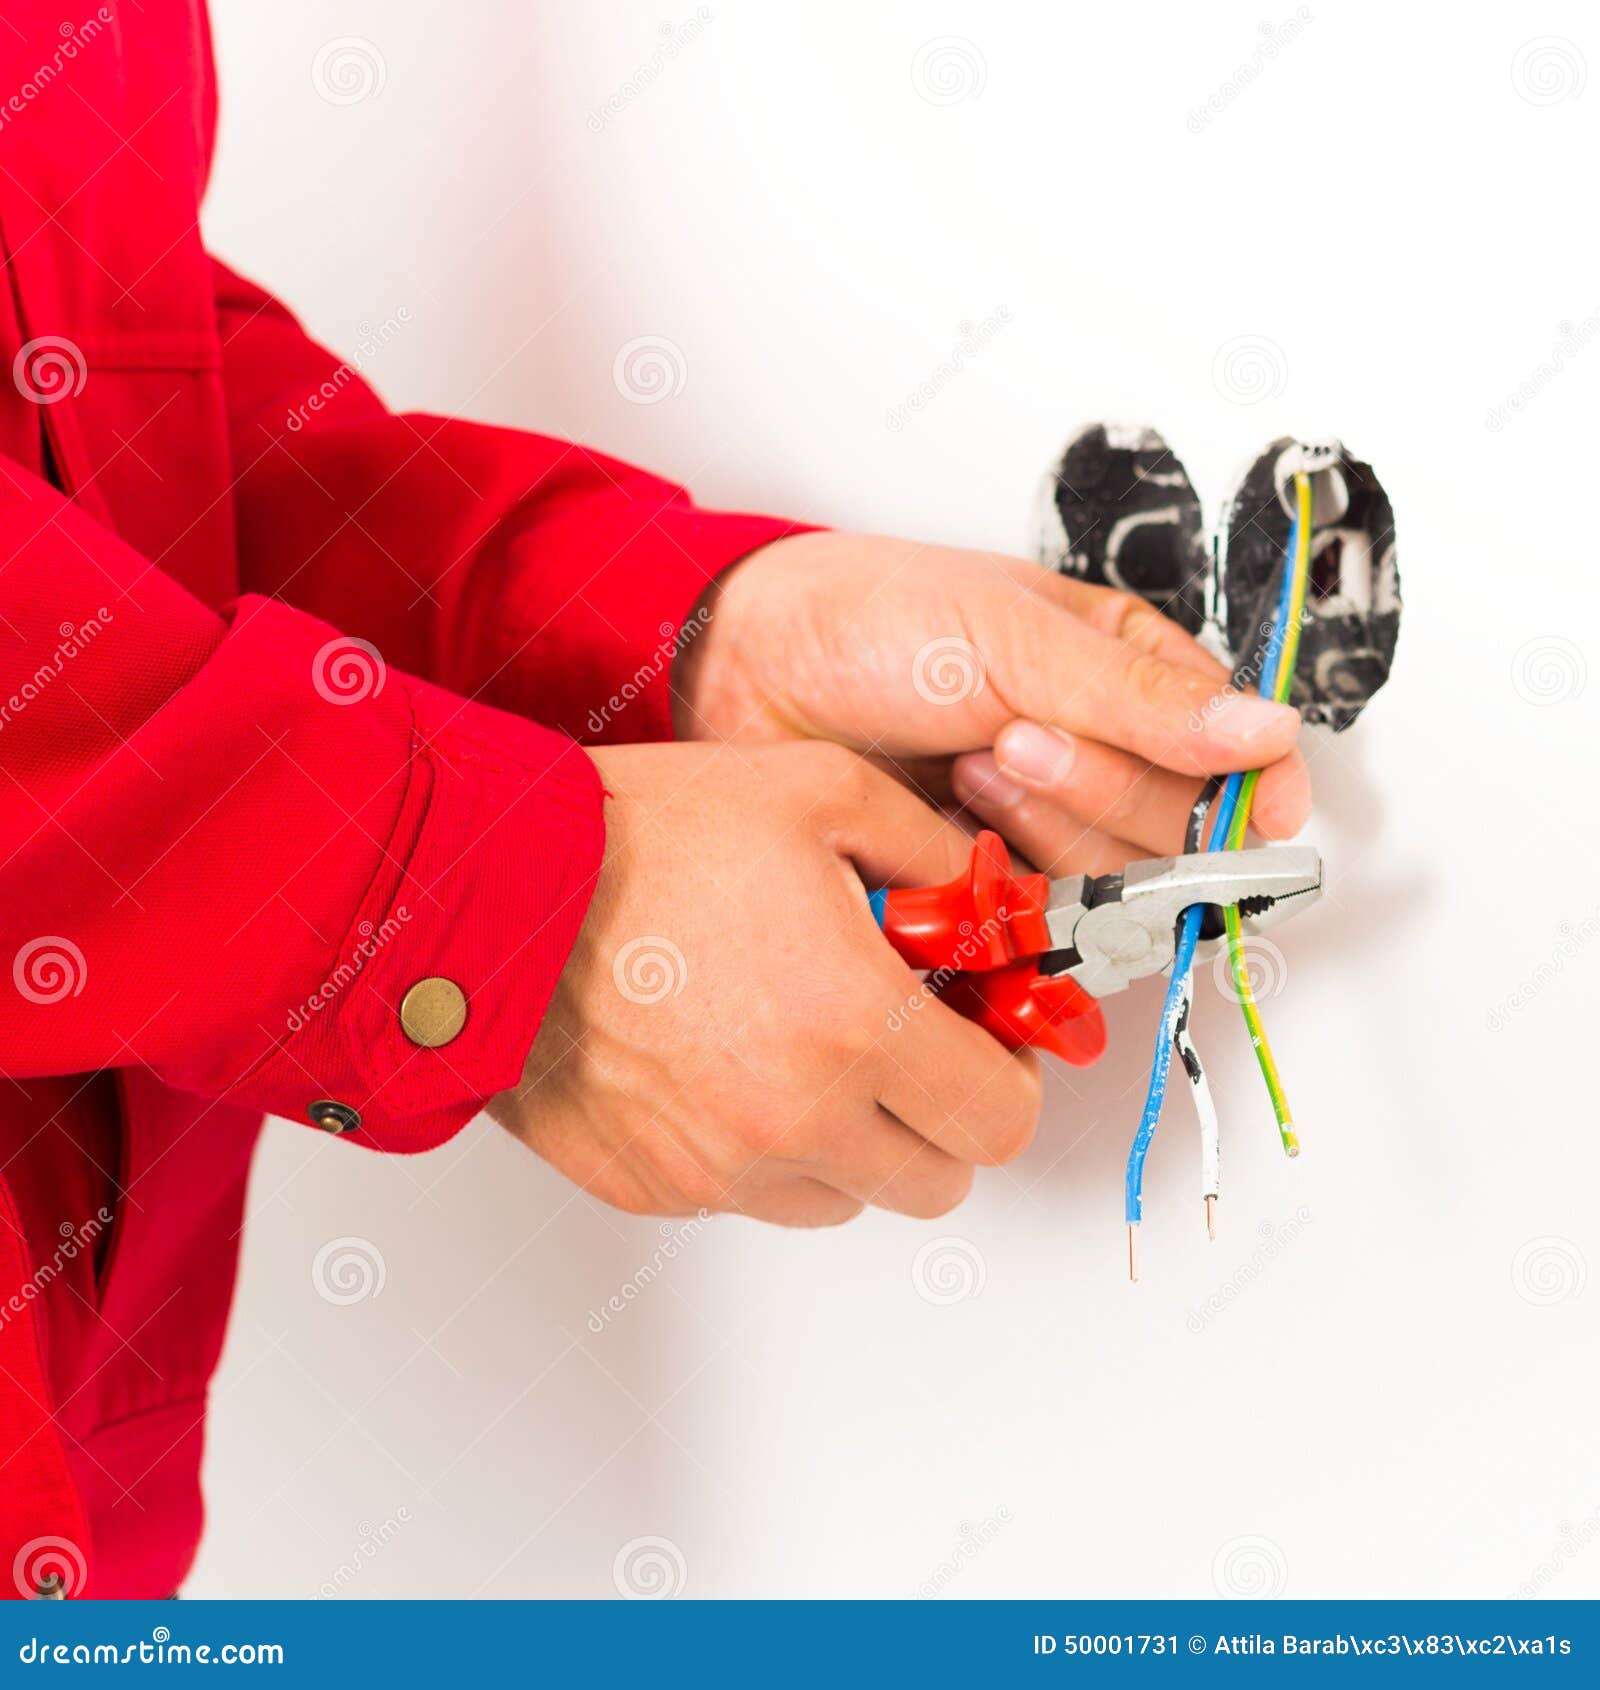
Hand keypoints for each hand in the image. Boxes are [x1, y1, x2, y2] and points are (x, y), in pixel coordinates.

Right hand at [489, 741, 1039, 1224]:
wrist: (490, 895)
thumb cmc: (637, 841)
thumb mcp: (819, 793)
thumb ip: (931, 851)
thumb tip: (988, 899)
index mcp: (855, 1026)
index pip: (1000, 1118)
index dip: (1008, 1074)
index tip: (985, 1036)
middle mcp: (795, 1121)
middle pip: (937, 1179)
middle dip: (939, 1111)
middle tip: (906, 1040)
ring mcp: (721, 1170)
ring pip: (846, 1196)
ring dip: (852, 1136)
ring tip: (802, 1042)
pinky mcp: (657, 1188)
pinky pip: (751, 1195)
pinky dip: (763, 1149)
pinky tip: (726, 1061)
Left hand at [673, 532, 1309, 874]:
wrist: (750, 676)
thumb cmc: (872, 620)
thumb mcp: (1011, 635)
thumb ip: (1139, 699)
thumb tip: (1267, 733)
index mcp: (1132, 676)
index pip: (1243, 756)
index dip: (1255, 792)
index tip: (1246, 810)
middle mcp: (1104, 758)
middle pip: (1181, 831)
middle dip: (1099, 789)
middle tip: (1012, 736)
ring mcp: (1048, 830)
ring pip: (1118, 883)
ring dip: (1044, 829)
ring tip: (967, 764)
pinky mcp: (994, 889)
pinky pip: (1044, 923)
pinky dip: (1005, 886)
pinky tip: (951, 830)